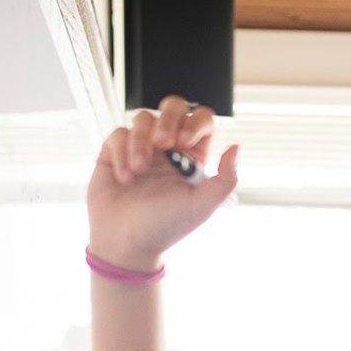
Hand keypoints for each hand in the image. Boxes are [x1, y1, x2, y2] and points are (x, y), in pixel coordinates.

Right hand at [86, 97, 237, 271]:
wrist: (124, 243)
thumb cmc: (164, 228)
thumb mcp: (202, 206)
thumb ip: (226, 178)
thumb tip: (236, 148)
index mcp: (191, 158)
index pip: (201, 121)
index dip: (194, 122)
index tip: (183, 143)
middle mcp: (167, 149)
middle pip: (173, 107)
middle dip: (169, 119)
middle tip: (163, 143)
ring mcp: (141, 148)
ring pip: (143, 118)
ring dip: (140, 141)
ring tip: (138, 171)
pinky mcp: (115, 152)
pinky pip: (119, 133)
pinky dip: (121, 153)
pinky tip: (124, 177)